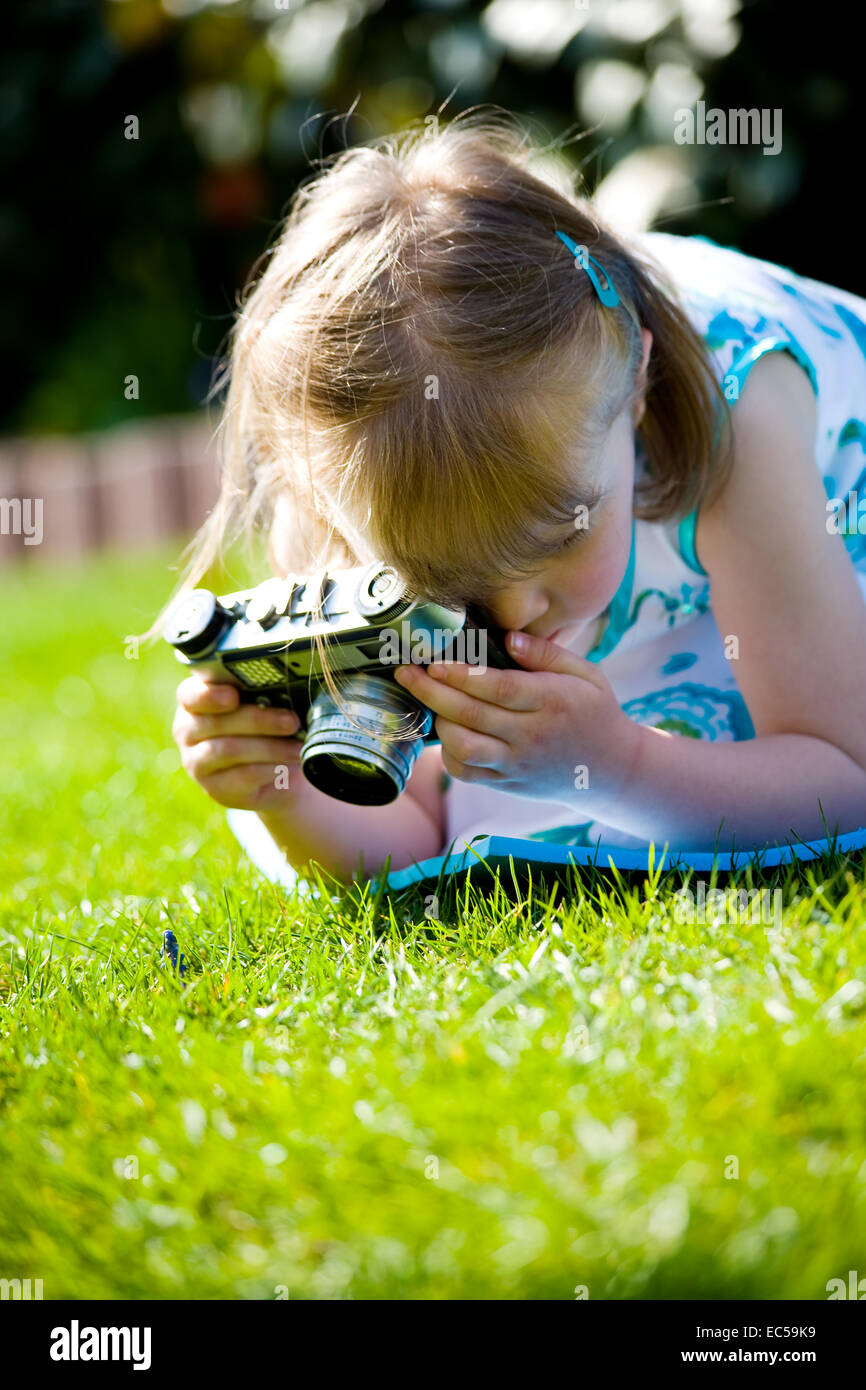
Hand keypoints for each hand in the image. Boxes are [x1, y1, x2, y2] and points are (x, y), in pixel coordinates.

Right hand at [172, 677, 309, 810]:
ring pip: (229, 750)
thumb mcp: (263, 706)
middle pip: (216, 723)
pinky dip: (270, 768)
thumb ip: (262, 695)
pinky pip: (242, 776)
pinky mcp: (215, 788)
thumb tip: (285, 691)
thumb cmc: (267, 727)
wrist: (276, 772)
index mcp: (195, 700)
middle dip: (259, 720)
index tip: (233, 696)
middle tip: (292, 721)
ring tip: (297, 747)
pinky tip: (288, 765)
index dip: (209, 695)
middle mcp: (188, 731)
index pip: (190, 695)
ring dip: (270, 747)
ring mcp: (197, 762)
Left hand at [393, 630, 641, 811]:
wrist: (611, 769)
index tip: (434, 661)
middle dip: (432, 692)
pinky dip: (448, 754)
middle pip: (472, 716)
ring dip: (439, 723)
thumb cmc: (595, 712)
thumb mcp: (586, 674)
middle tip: (406, 673)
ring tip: (431, 700)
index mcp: (551, 702)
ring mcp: (517, 764)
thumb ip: (547, 654)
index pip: (498, 688)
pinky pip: (467, 772)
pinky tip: (445, 732)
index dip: (461, 675)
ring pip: (464, 748)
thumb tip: (508, 638)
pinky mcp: (507, 783)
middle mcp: (532, 736)